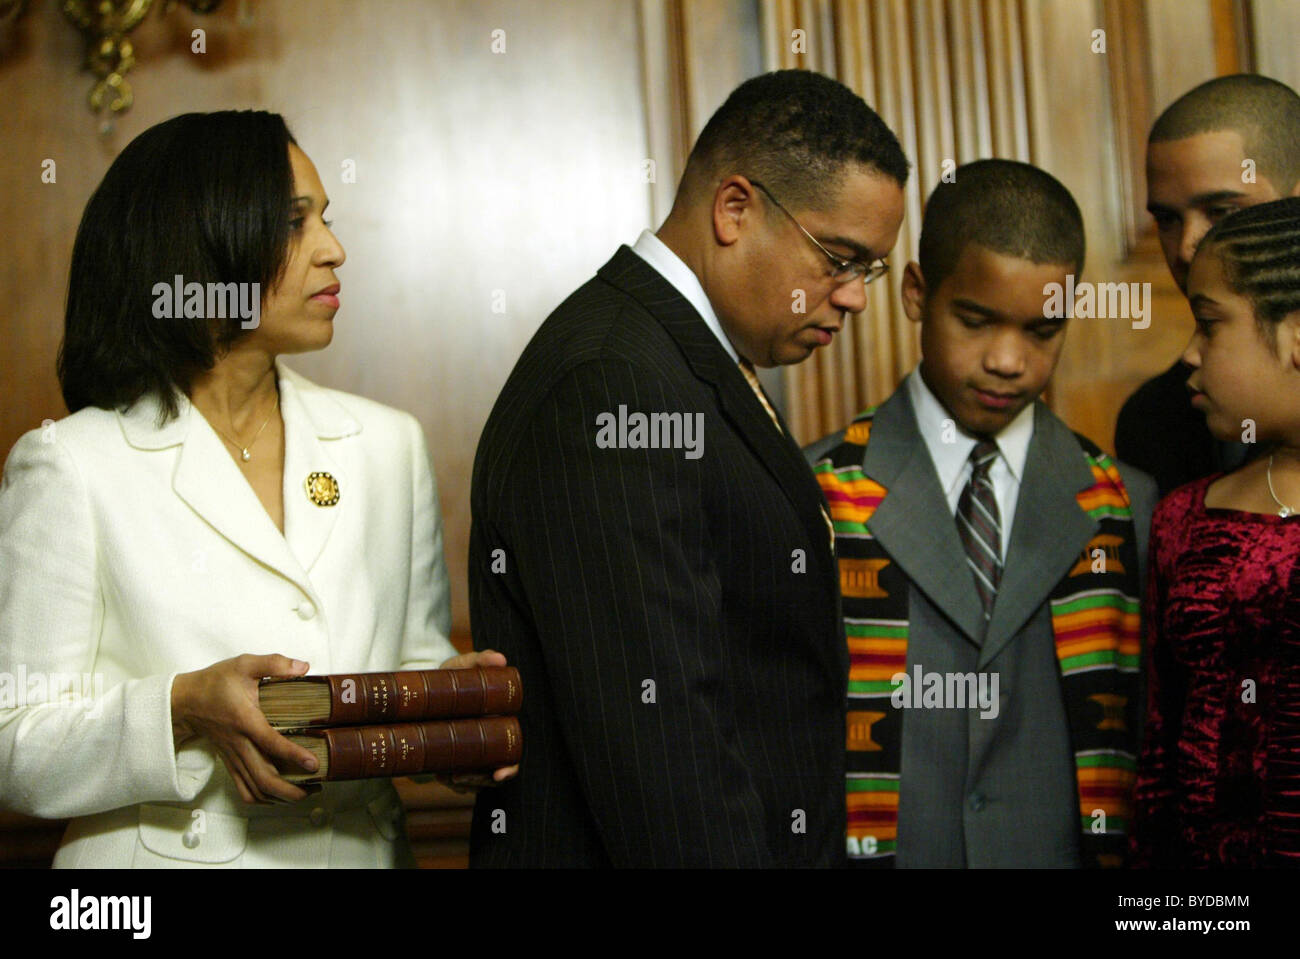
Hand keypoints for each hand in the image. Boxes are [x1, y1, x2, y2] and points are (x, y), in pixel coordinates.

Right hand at [171, 654, 320, 804]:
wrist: (185, 701)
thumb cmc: (215, 683)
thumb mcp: (244, 664)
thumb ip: (274, 663)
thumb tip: (304, 667)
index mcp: (245, 721)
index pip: (271, 744)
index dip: (293, 756)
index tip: (314, 764)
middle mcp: (239, 744)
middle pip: (263, 779)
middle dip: (290, 791)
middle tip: (316, 787)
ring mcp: (233, 757)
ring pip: (254, 789)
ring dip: (280, 798)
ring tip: (304, 793)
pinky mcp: (229, 763)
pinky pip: (244, 789)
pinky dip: (262, 798)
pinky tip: (279, 796)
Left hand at [436, 647, 518, 789]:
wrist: (424, 689)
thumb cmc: (451, 678)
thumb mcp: (464, 666)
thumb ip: (482, 659)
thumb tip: (501, 659)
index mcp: (498, 726)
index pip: (511, 757)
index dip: (509, 770)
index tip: (499, 775)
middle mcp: (488, 745)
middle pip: (490, 777)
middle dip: (476, 781)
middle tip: (458, 776)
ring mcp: (470, 756)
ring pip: (471, 783)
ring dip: (460, 784)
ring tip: (443, 774)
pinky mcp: (452, 763)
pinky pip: (454, 783)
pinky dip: (447, 781)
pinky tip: (438, 773)